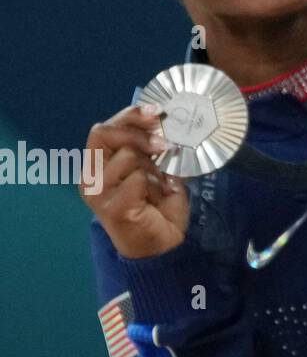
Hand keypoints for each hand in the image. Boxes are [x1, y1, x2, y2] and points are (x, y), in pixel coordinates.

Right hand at [82, 104, 188, 258]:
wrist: (162, 245)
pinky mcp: (112, 207)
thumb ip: (150, 147)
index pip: (104, 128)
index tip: (157, 111)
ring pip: (126, 156)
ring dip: (153, 166)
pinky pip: (137, 179)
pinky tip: (160, 196)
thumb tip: (163, 118)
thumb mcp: (154, 168)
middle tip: (164, 145)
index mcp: (99, 165)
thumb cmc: (157, 205)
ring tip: (160, 183)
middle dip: (139, 133)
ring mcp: (98, 193)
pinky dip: (156, 184)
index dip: (129, 115)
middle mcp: (91, 177)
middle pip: (103, 134)